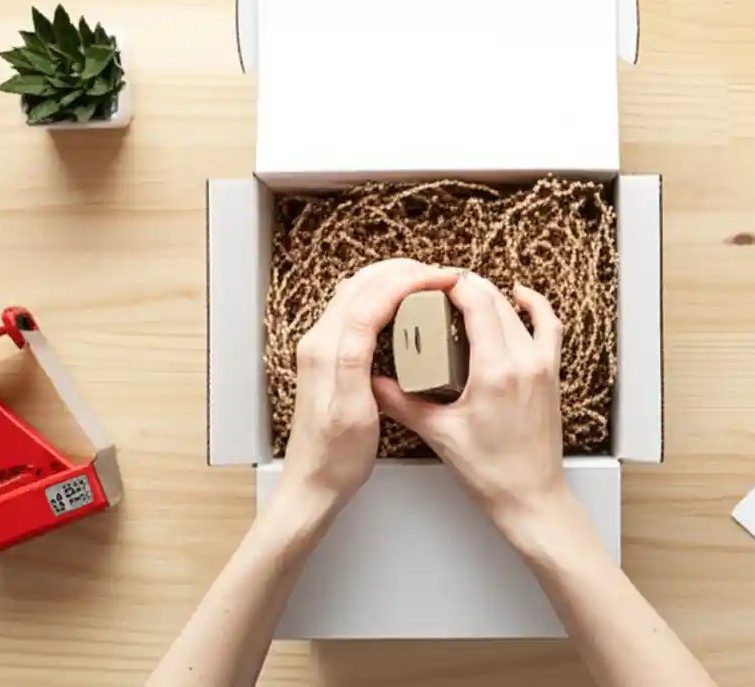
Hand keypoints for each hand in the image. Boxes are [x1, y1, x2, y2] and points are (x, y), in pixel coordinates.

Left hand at [282, 259, 458, 510]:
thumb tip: (368, 317)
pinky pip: (355, 310)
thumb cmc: (336, 457)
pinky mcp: (328, 355)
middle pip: (361, 284)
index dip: (409, 280)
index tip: (440, 278)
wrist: (313, 482)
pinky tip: (403, 305)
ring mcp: (321, 346)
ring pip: (357, 292)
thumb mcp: (355, 412)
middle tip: (440, 274)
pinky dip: (382, 296)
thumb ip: (355, 361)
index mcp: (328, 352)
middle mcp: (319, 341)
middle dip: (403, 271)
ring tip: (427, 281)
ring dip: (392, 279)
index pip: (370, 297)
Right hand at [374, 274, 566, 528]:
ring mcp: (542, 365)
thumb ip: (403, 404)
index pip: (476, 303)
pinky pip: (549, 326)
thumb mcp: (439, 434)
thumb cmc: (491, 473)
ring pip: (518, 310)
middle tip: (438, 290)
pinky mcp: (551, 374)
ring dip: (492, 295)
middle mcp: (523, 360)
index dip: (452, 284)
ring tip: (466, 293)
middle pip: (495, 300)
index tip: (431, 282)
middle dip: (466, 287)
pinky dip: (535, 306)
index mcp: (495, 370)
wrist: (530, 498)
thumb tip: (375, 384)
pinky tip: (519, 297)